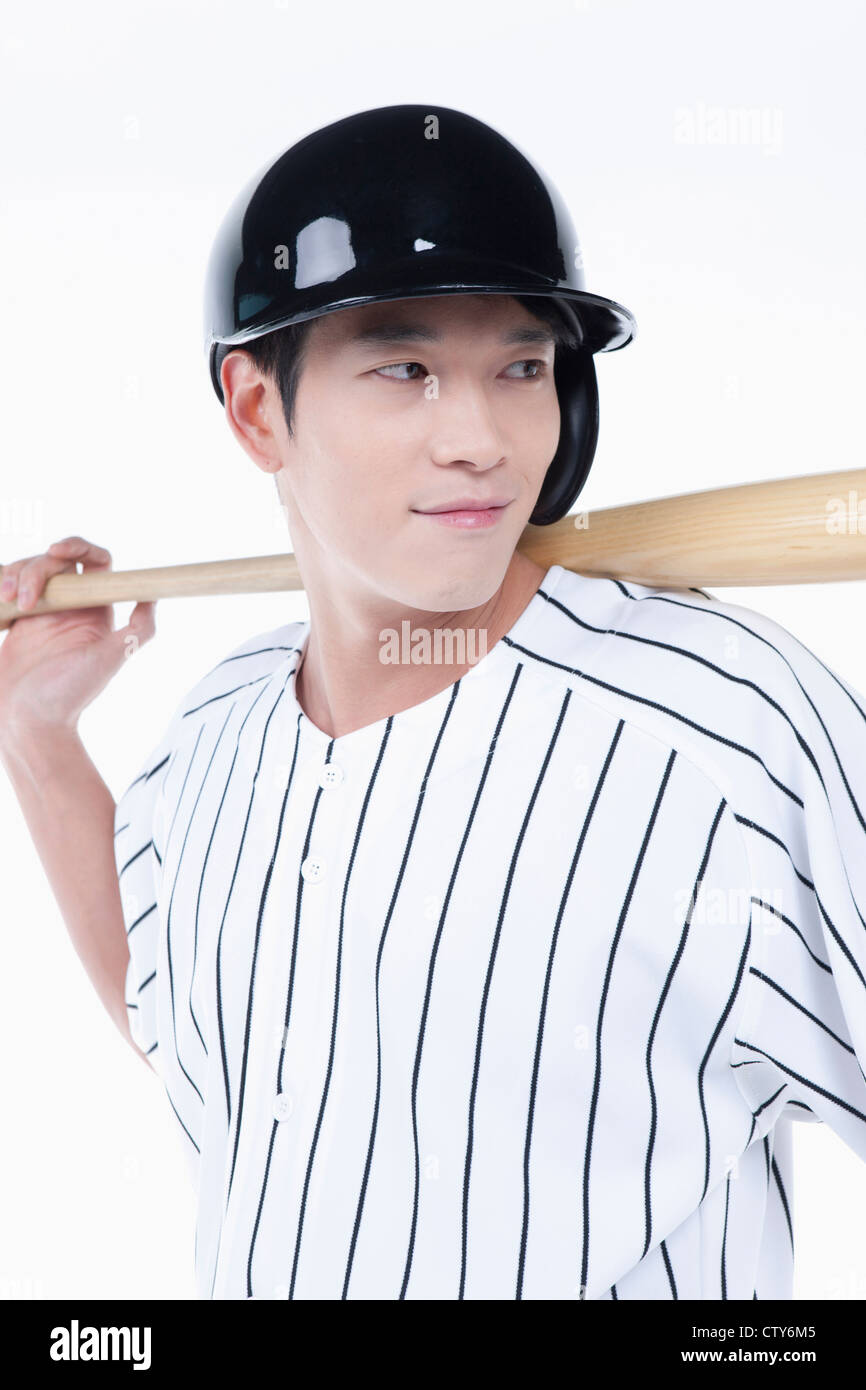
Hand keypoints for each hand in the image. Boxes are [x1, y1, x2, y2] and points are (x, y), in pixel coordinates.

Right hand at [0, 536, 155, 732]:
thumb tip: (156, 594)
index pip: (94, 561)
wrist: (27, 720)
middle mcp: (70, 607)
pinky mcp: (15, 620)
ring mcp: (40, 612)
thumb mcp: (111, 659)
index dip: (78, 545)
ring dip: (14, 576)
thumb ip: (139, 629)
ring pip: (27, 571)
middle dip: (36, 569)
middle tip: (27, 600)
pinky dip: (1, 585)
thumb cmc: (69, 694)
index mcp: (95, 610)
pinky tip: (0, 600)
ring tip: (9, 602)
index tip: (57, 550)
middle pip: (54, 562)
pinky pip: (6, 588)